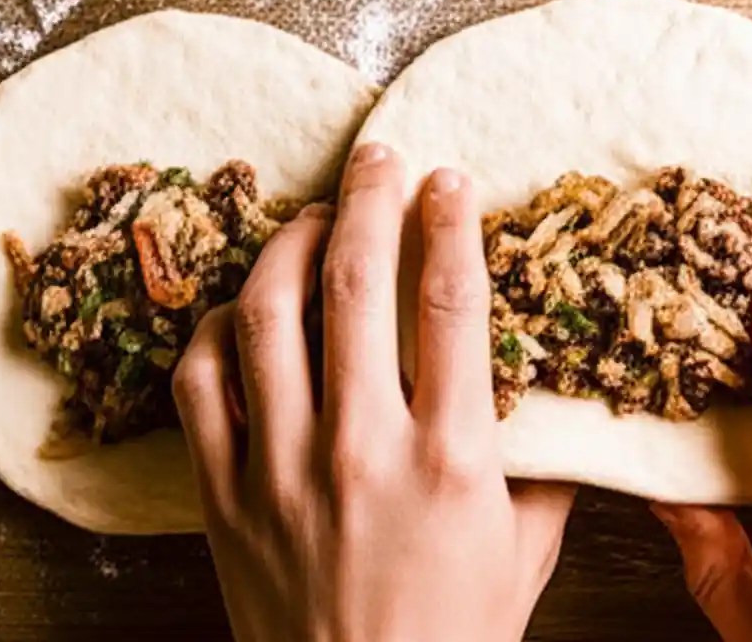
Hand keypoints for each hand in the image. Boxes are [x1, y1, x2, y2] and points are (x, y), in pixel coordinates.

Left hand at [173, 143, 575, 641]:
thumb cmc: (453, 635)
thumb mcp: (526, 553)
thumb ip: (543, 468)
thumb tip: (550, 396)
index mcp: (450, 460)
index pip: (452, 308)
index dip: (451, 226)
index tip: (450, 181)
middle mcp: (363, 450)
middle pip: (357, 288)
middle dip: (369, 202)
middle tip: (378, 157)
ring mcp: (283, 470)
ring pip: (267, 319)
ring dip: (290, 249)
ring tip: (313, 218)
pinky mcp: (224, 497)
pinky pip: (202, 386)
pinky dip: (216, 332)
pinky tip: (243, 311)